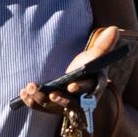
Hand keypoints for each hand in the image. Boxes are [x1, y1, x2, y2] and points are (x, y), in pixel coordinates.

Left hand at [16, 26, 134, 113]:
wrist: (78, 76)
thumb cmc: (90, 65)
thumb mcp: (96, 56)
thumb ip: (103, 45)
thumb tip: (114, 28)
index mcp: (95, 87)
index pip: (90, 90)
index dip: (81, 88)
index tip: (71, 86)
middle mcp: (82, 100)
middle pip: (71, 103)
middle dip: (59, 99)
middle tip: (50, 93)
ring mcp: (66, 106)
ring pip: (54, 106)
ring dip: (40, 98)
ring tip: (29, 88)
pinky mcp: (53, 107)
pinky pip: (42, 107)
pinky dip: (32, 101)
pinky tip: (23, 92)